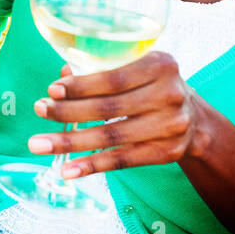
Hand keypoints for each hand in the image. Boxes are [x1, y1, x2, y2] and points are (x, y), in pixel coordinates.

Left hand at [27, 52, 210, 176]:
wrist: (195, 120)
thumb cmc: (154, 86)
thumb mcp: (138, 68)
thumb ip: (103, 69)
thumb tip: (62, 75)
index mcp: (161, 65)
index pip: (113, 78)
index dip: (80, 86)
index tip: (52, 90)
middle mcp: (170, 94)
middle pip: (109, 108)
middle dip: (68, 111)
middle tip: (39, 110)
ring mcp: (170, 126)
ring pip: (111, 137)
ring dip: (71, 141)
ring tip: (40, 143)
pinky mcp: (167, 153)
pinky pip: (122, 160)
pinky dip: (92, 165)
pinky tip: (68, 169)